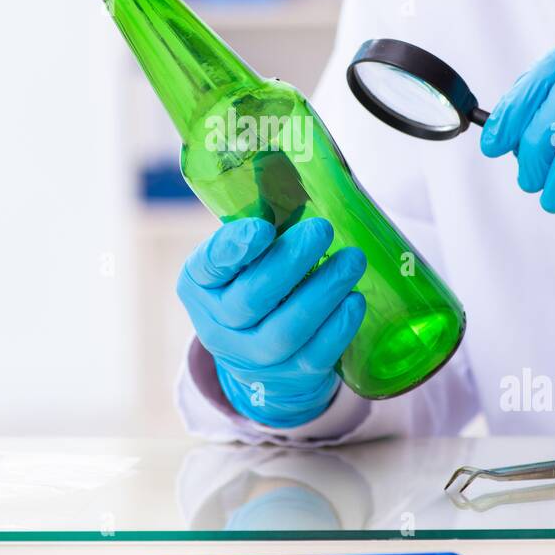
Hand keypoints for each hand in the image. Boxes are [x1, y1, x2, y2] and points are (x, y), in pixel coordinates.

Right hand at [177, 216, 366, 426]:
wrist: (260, 358)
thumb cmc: (255, 285)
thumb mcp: (242, 259)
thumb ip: (260, 228)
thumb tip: (290, 177)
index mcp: (200, 284)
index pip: (210, 266)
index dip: (234, 249)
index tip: (263, 228)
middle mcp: (218, 324)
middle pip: (252, 299)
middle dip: (290, 263)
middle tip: (322, 229)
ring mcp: (252, 357)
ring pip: (285, 331)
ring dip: (323, 293)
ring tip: (352, 260)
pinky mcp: (290, 376)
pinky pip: (314, 356)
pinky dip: (337, 329)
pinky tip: (355, 300)